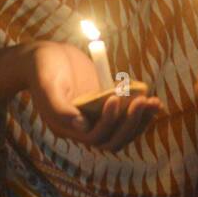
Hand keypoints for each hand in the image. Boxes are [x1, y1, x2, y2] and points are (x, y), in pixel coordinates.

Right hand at [26, 41, 161, 151]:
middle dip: (130, 123)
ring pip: (123, 131)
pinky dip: (141, 112)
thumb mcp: (47, 84)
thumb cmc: (43, 68)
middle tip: (143, 101)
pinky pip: (126, 117)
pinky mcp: (106, 105)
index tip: (115, 96)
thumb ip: (59, 107)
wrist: (45, 57)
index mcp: (67, 126)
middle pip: (112, 139)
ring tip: (154, 102)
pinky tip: (153, 99)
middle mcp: (82, 127)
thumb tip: (82, 126)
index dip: (108, 121)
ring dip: (140, 120)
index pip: (94, 137)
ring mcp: (96, 117)